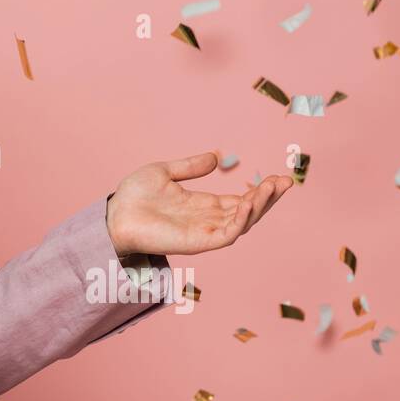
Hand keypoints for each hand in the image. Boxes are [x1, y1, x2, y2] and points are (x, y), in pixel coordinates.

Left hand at [105, 152, 292, 256]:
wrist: (113, 214)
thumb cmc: (133, 197)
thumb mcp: (165, 173)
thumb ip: (190, 167)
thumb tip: (215, 157)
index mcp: (202, 205)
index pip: (240, 200)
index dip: (260, 191)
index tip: (278, 178)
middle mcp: (207, 219)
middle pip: (247, 211)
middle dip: (268, 198)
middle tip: (285, 182)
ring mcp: (203, 232)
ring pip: (242, 223)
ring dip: (260, 206)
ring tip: (271, 187)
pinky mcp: (197, 242)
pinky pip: (227, 234)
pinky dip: (241, 220)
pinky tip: (248, 202)